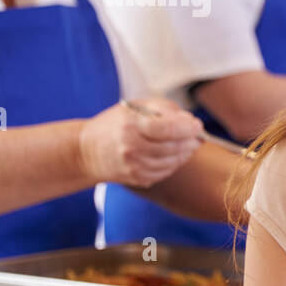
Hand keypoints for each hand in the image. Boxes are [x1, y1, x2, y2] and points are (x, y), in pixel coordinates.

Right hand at [79, 98, 201, 187]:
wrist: (87, 151)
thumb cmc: (116, 123)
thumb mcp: (136, 107)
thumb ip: (165, 109)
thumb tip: (191, 122)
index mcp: (131, 126)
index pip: (168, 128)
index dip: (188, 128)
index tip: (197, 125)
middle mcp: (132, 148)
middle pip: (175, 146)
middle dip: (191, 140)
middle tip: (197, 135)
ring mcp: (135, 167)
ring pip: (174, 161)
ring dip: (186, 151)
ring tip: (186, 142)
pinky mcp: (139, 179)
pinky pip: (167, 171)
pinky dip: (175, 162)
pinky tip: (172, 153)